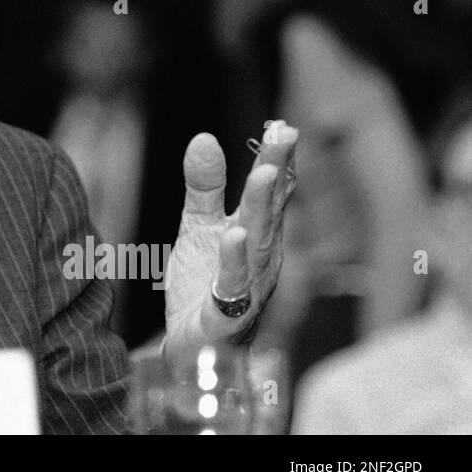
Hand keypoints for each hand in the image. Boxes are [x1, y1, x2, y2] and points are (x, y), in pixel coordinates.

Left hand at [163, 122, 297, 361]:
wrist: (189, 346)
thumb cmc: (204, 284)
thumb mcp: (198, 227)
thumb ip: (204, 186)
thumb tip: (204, 137)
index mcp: (257, 235)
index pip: (271, 192)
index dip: (277, 158)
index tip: (282, 124)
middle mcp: (261, 259)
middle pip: (269, 210)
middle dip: (276, 171)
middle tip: (283, 134)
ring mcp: (248, 288)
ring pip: (257, 244)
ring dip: (260, 209)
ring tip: (262, 174)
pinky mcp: (226, 316)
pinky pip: (232, 288)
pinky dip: (234, 262)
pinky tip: (232, 235)